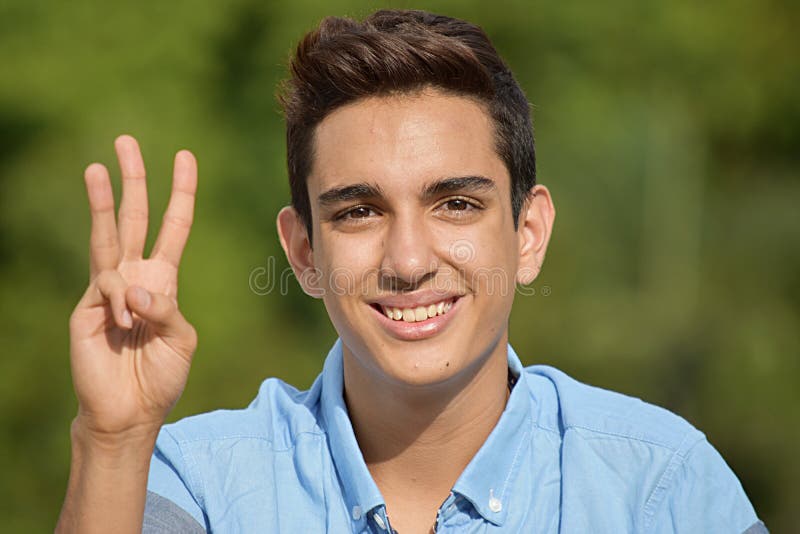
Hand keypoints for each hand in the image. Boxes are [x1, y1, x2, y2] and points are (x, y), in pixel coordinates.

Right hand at [69, 135, 197, 440]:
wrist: (130, 411)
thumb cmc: (160, 376)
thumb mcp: (181, 339)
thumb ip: (167, 309)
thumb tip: (137, 288)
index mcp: (162, 280)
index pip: (172, 227)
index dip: (180, 193)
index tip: (184, 158)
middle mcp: (134, 276)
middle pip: (133, 217)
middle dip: (132, 180)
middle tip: (126, 141)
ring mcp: (108, 289)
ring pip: (105, 235)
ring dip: (101, 201)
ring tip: (96, 167)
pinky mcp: (87, 306)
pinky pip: (109, 287)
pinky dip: (124, 302)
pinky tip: (127, 325)